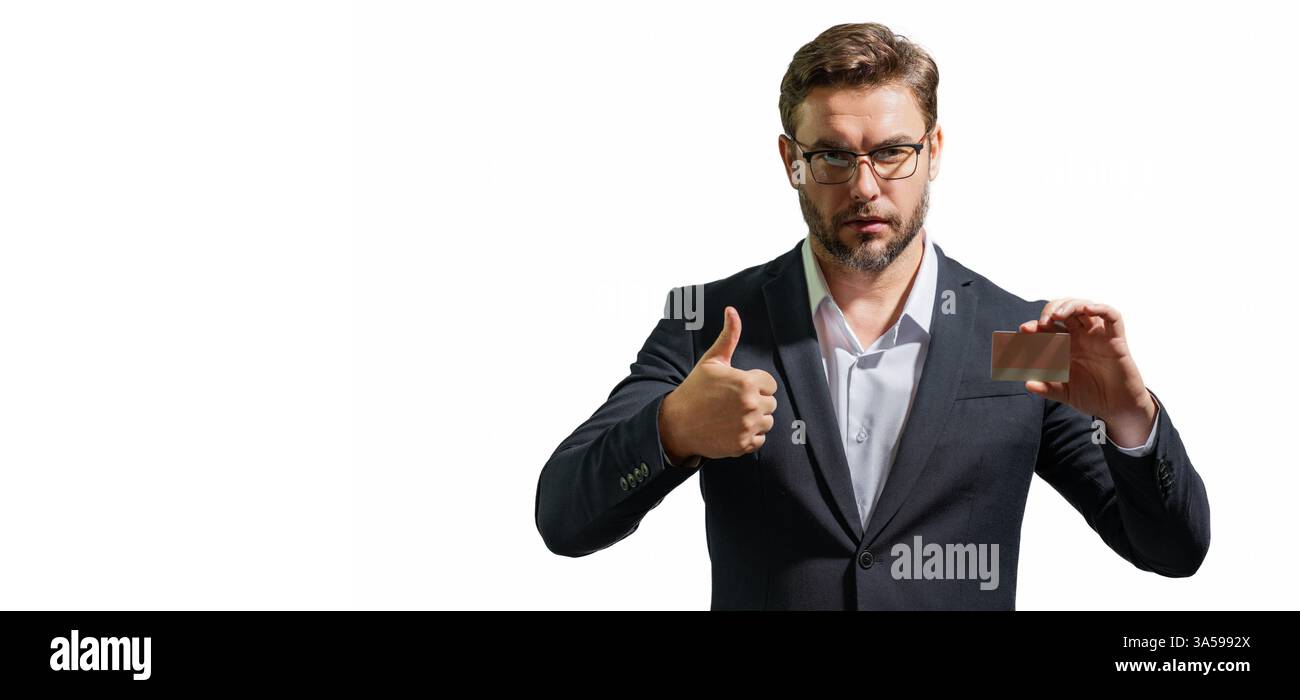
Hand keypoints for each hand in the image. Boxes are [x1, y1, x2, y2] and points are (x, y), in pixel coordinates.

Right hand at [659, 306, 777, 461]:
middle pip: (771, 403)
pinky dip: (749, 437)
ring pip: (767, 422)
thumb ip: (728, 336)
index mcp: (747, 382)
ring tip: (733, 416)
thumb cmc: (695, 389)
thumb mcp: (711, 361)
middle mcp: (751, 404)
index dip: (755, 384)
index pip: (770, 384)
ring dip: (755, 419)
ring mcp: (748, 426)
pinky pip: (760, 440)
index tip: (737, 387)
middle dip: (756, 401)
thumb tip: (732, 311)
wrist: (677, 423)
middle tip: (732, 403)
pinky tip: (732, 429)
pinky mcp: (743, 445)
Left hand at [1019, 298, 1157, 445]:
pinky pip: (1112, 316)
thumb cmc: (1092, 397)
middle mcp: (1082, 337)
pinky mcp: (1116, 340)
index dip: (1036, 324)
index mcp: (1066, 345)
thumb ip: (1047, 388)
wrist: (1117, 408)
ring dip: (1070, 306)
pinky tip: (1088, 309)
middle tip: (1042, 321)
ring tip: (1058, 315)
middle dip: (1052, 310)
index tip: (1024, 330)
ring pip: (1085, 308)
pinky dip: (1101, 308)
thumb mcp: (1064, 393)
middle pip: (1066, 310)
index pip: (1049, 327)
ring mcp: (1098, 336)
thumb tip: (1028, 383)